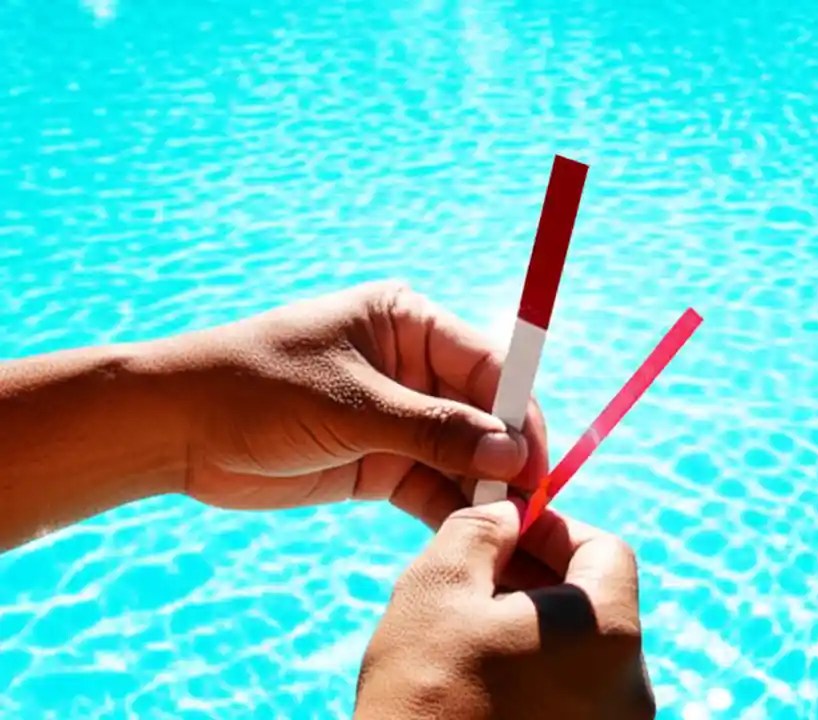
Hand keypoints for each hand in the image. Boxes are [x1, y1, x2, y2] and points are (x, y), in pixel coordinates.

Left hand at [161, 280, 548, 514]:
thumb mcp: (353, 406)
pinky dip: (451, 509)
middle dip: (506, 457)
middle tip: (528, 505)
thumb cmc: (259, 388)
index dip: (519, 413)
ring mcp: (399, 418)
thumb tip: (513, 453)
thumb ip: (435, 429)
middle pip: (484, 413)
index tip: (536, 462)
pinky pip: (432, 485)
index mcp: (410, 323)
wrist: (176, 429)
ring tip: (507, 530)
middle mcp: (414, 367)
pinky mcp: (381, 463)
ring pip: (463, 454)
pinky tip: (472, 536)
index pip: (489, 365)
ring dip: (484, 489)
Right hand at [355, 502, 655, 718]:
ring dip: (533, 626)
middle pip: (597, 603)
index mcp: (609, 634)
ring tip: (469, 629)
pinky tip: (480, 678)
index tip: (505, 530)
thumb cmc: (424, 697)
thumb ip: (482, 530)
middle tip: (478, 574)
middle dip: (538, 576)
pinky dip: (536, 673)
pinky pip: (573, 696)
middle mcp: (630, 689)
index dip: (554, 529)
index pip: (607, 551)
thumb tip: (506, 511)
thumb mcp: (438, 588)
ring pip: (582, 652)